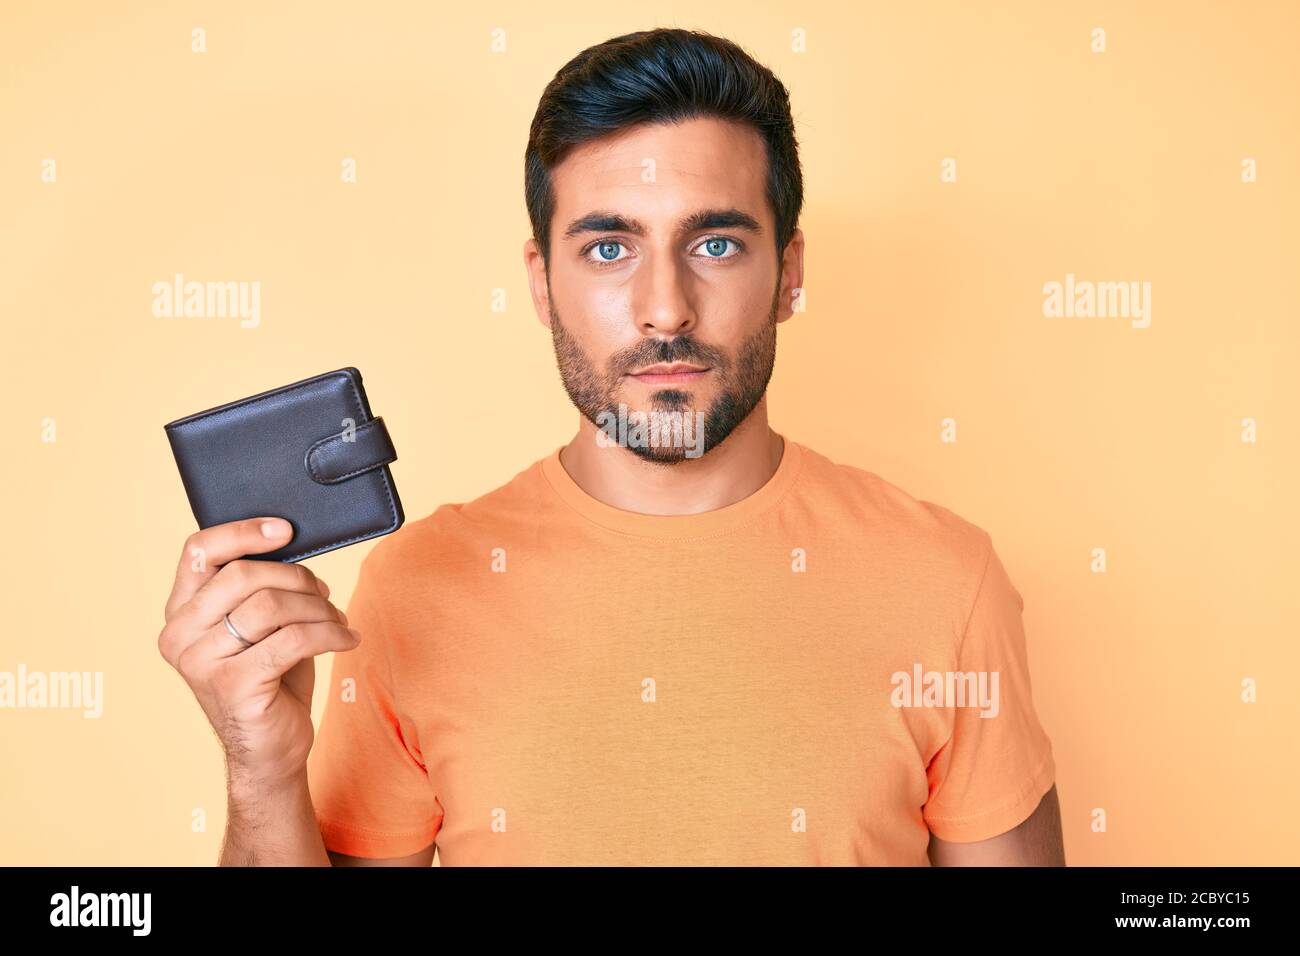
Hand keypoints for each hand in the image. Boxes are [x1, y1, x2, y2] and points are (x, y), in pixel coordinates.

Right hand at [158, 517, 358, 786]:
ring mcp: (201, 663)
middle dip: (296, 577)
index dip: (243, 532)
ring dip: (317, 608)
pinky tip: (347, 639)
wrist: (269, 751)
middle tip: (323, 593)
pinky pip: (292, 640)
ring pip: (270, 606)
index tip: (285, 530)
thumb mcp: (260, 626)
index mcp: (180, 613)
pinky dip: (330, 634)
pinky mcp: (233, 686)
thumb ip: (261, 587)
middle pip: (242, 575)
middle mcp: (179, 636)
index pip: (198, 551)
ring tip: (337, 620)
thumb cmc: (270, 680)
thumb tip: (293, 544)